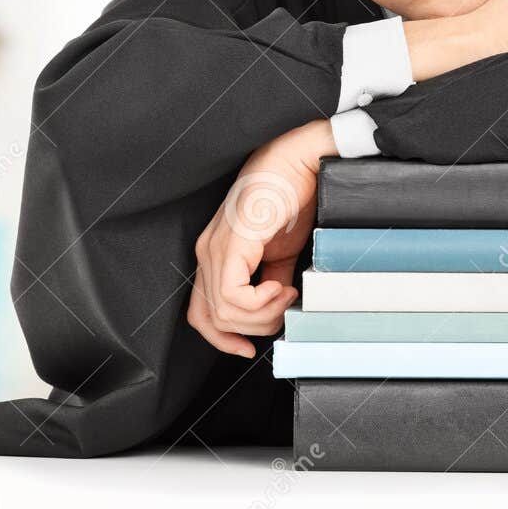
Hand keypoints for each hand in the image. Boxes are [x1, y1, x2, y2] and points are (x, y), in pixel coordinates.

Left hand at [187, 120, 333, 356]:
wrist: (304, 160)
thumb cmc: (295, 198)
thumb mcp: (281, 255)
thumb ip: (271, 285)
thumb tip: (276, 317)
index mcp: (217, 254)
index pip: (203, 313)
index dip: (223, 339)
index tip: (249, 348)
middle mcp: (207, 252)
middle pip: (210, 319)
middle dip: (253, 327)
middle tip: (285, 308)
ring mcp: (215, 246)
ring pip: (223, 312)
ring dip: (262, 314)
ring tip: (288, 293)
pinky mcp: (231, 242)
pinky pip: (232, 295)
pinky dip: (261, 303)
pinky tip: (282, 287)